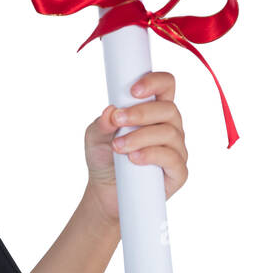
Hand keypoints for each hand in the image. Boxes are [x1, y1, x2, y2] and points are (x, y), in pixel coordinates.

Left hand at [84, 70, 188, 225]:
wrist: (105, 191)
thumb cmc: (105, 157)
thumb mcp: (94, 138)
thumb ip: (101, 124)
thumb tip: (110, 111)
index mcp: (154, 111)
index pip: (165, 86)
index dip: (154, 81)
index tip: (133, 90)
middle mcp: (170, 127)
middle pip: (168, 108)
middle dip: (141, 113)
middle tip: (118, 121)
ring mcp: (176, 149)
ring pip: (169, 133)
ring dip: (140, 137)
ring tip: (118, 146)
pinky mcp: (178, 172)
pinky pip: (172, 158)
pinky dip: (152, 155)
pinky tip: (134, 158)